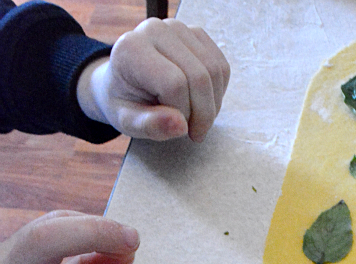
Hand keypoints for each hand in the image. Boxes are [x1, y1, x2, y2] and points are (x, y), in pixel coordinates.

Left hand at [76, 18, 230, 141]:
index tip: (178, 129)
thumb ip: (150, 126)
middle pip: (199, 77)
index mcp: (132, 49)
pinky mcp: (195, 34)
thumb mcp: (128, 122)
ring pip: (215, 72)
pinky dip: (218, 92)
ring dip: (212, 105)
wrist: (125, 83)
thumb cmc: (126, 102)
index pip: (175, 84)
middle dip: (203, 114)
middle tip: (194, 132)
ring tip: (197, 119)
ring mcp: (178, 29)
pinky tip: (202, 102)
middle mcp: (155, 30)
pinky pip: (222, 67)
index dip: (184, 114)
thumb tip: (180, 126)